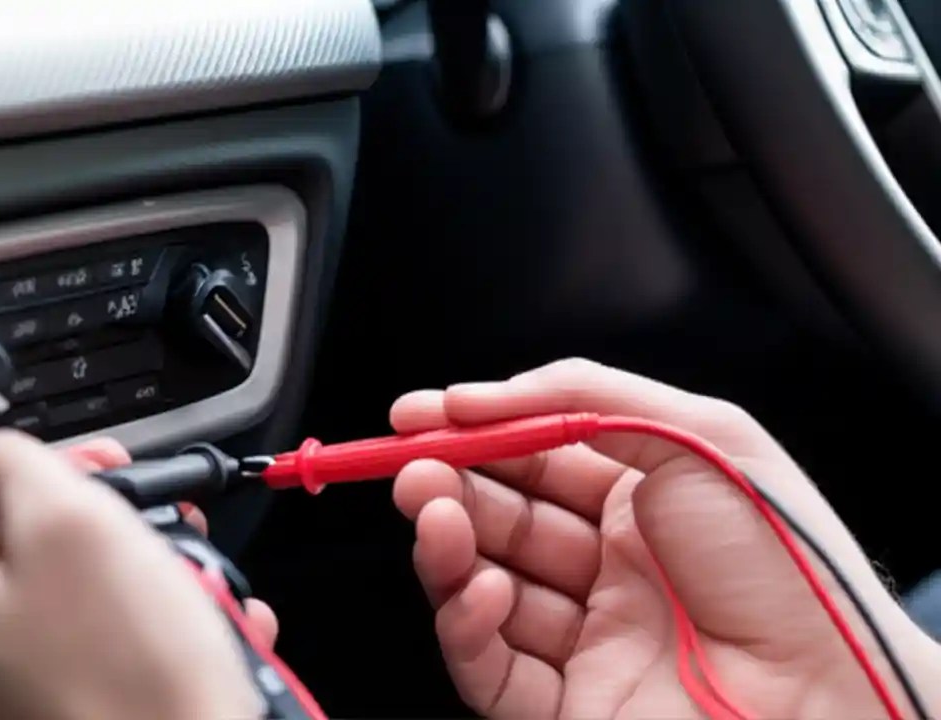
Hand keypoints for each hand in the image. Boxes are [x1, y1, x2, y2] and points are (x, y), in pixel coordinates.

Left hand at [0, 430, 277, 719]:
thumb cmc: (128, 672)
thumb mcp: (73, 522)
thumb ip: (25, 463)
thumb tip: (4, 449)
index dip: (59, 475)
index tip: (117, 472)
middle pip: (37, 557)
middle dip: (118, 535)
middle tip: (169, 531)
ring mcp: (8, 704)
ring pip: (85, 608)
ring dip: (152, 586)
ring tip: (201, 593)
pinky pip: (110, 660)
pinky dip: (158, 639)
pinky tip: (202, 636)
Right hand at [391, 359, 939, 717]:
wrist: (827, 692)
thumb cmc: (786, 564)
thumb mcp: (700, 434)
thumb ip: (586, 394)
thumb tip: (484, 394)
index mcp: (646, 503)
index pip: (537, 459)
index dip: (475, 434)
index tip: (419, 416)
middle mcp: (613, 570)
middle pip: (501, 519)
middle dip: (448, 484)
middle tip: (411, 463)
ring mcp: (589, 640)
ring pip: (483, 588)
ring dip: (442, 547)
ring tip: (427, 511)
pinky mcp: (567, 706)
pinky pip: (490, 666)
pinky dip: (464, 624)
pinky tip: (473, 587)